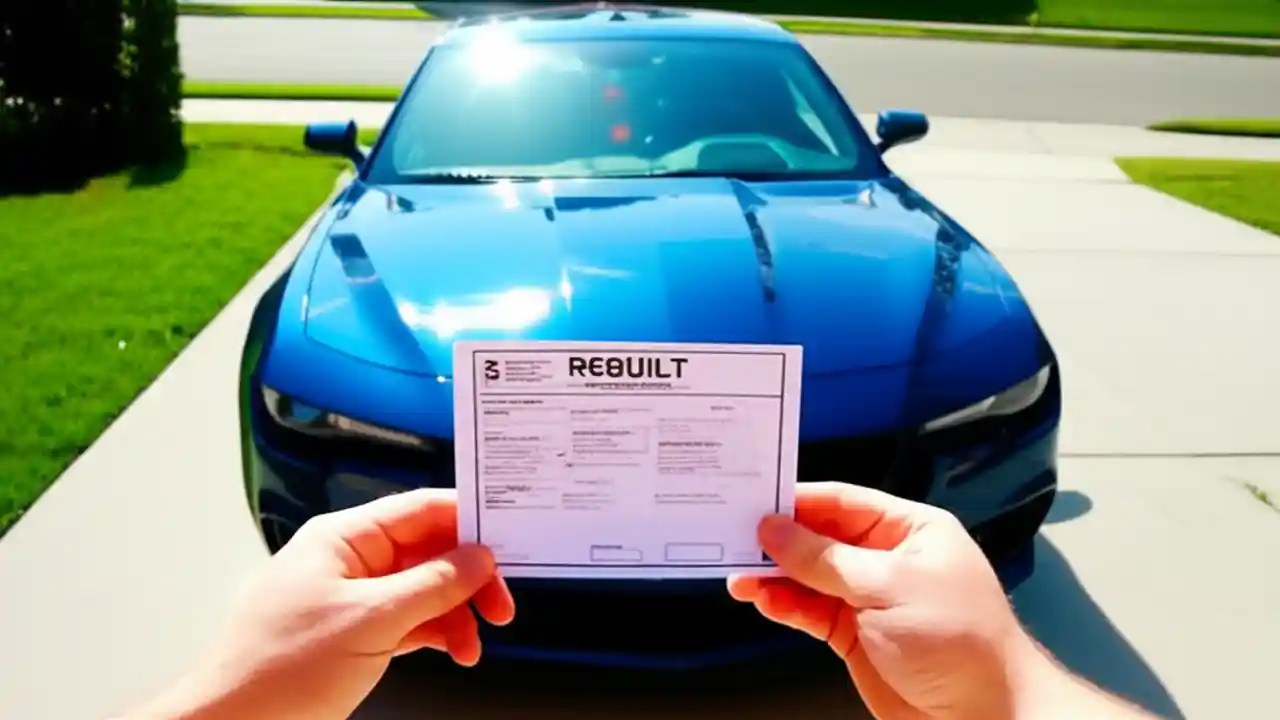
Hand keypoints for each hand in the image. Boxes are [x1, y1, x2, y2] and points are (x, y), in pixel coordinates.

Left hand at [134, 489, 512, 719]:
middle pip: (430, 551)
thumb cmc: (278, 669)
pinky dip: (437, 633)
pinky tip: (454, 650)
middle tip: (500, 605)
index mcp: (344, 538)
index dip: (468, 520)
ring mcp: (354, 598)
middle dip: (469, 578)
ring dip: (457, 613)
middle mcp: (350, 561)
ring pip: (425, 590)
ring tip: (473, 644)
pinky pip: (411, 620)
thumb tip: (478, 558)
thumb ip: (432, 585)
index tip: (508, 541)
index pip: (421, 510)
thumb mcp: (370, 620)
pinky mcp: (356, 633)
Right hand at [728, 482, 1040, 719]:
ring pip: (810, 577)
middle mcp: (888, 559)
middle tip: (736, 536)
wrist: (984, 716)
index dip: (799, 502)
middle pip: (821, 538)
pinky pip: (811, 612)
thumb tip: (775, 531)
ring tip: (738, 574)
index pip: (844, 502)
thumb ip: (825, 560)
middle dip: (780, 540)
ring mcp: (870, 599)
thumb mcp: (888, 587)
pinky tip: (761, 599)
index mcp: (910, 530)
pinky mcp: (856, 636)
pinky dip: (785, 606)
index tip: (756, 501)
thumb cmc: (959, 642)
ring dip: (774, 576)